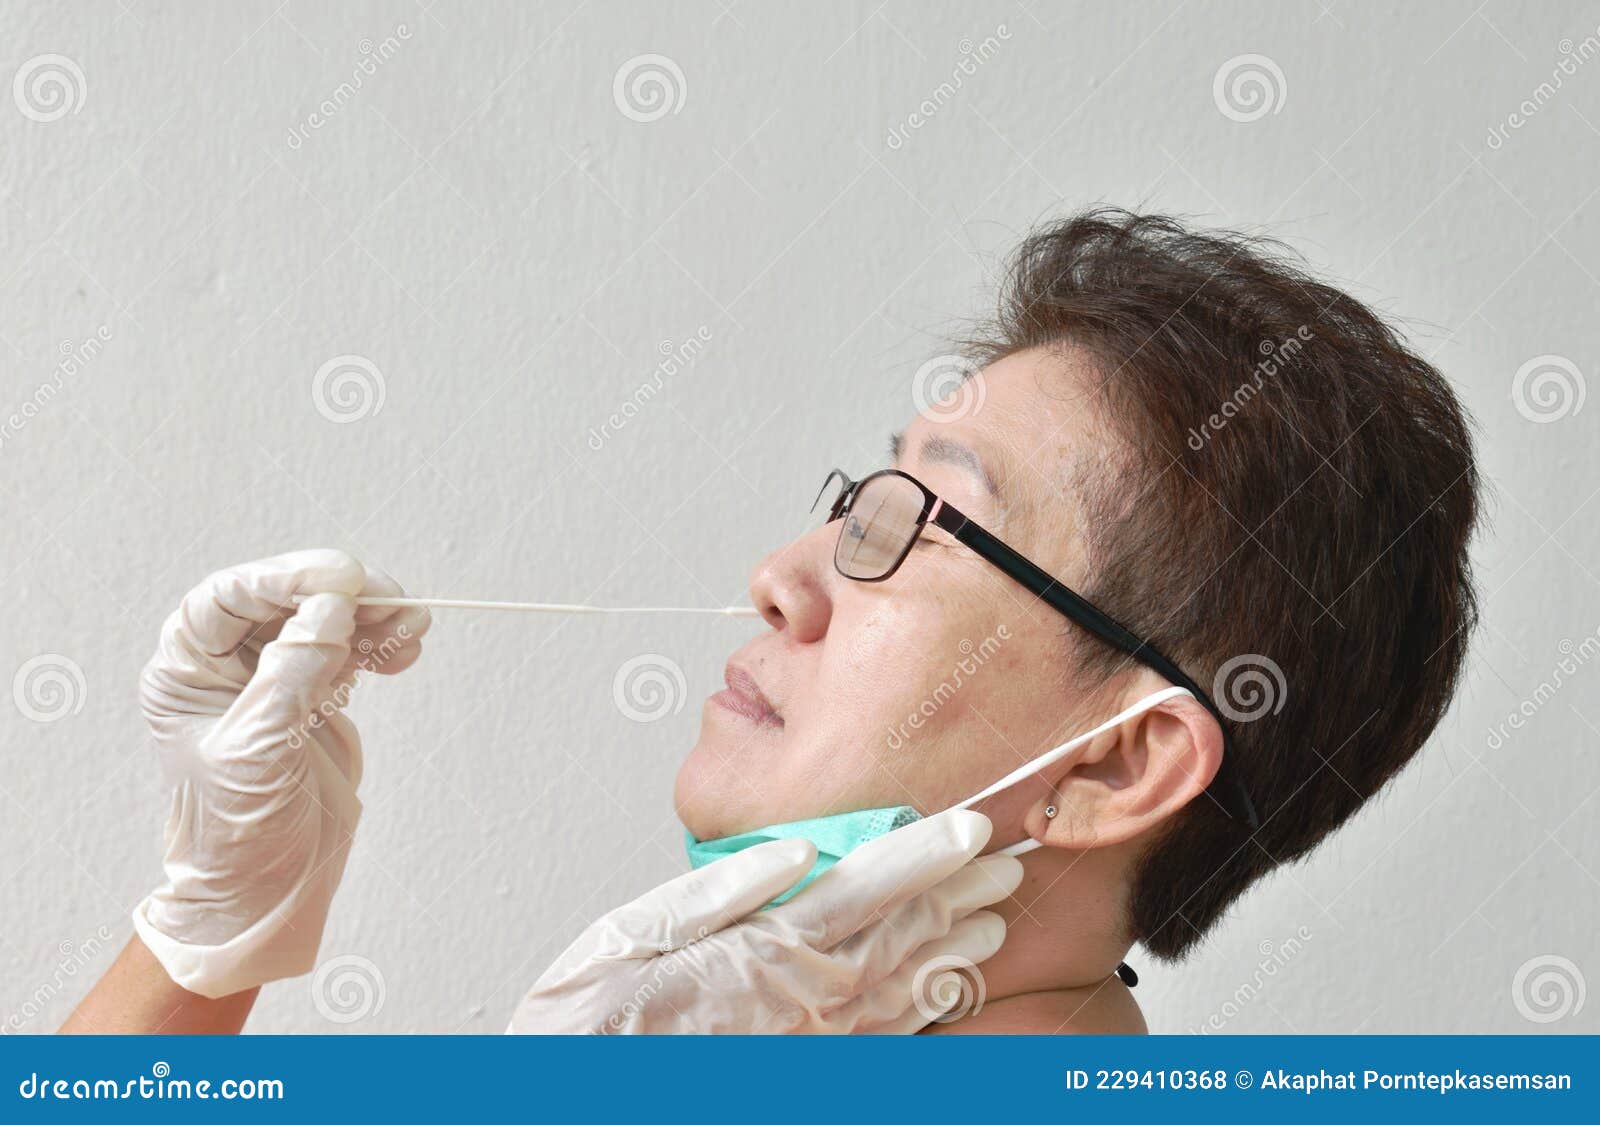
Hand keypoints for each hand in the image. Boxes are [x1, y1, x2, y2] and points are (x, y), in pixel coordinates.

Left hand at [131, 550, 428, 998]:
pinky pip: (350, 649)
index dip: (285, 577)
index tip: (343, 578)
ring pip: (325, 619)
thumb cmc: (237, 832)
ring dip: (372, 616)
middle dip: (342, 594)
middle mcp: (225, 665)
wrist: (266, 888)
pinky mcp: (314, 694)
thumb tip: (329, 609)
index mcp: (186, 671)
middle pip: (286, 599)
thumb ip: (291, 675)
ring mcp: (272, 677)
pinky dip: (381, 643)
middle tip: (392, 600)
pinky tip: (405, 650)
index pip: (229, 597)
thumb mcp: (258, 751)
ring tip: (412, 627)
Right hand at [508, 809, 1020, 1033]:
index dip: (922, 857)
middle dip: (955, 897)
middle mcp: (792, 1003)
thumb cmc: (586, 1025)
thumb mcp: (623, 939)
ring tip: (991, 921)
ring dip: (949, 951)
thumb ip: (709, 895)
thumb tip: (789, 853)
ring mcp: (803, 1043)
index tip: (970, 827)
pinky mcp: (799, 1068)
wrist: (579, 1093)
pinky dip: (916, 1008)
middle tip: (1006, 864)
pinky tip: (940, 989)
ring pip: (896, 991)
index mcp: (756, 957)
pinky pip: (875, 1039)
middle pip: (895, 940)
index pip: (861, 894)